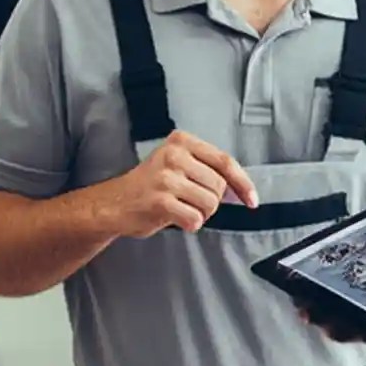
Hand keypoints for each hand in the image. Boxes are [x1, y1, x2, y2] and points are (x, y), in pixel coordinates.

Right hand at [101, 130, 258, 237]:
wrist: (113, 203)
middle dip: (212, 201)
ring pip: (210, 203)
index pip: (225, 161)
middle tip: (191, 203)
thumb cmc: (150, 186)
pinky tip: (175, 218)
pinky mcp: (160, 200)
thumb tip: (242, 190)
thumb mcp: (179, 166)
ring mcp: (166, 177)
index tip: (252, 200)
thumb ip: (208, 171)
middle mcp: (174, 155)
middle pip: (219, 185)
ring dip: (202, 214)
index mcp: (182, 141)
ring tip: (182, 209)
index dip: (243, 183)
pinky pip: (195, 219)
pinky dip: (191, 224)